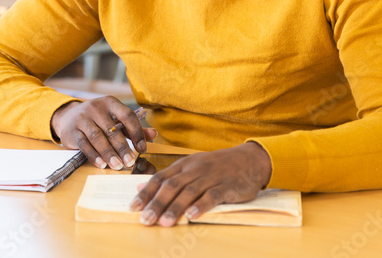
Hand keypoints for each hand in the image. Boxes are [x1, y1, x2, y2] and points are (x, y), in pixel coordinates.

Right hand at [50, 98, 157, 169]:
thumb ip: (133, 127)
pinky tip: (102, 165)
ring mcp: (82, 119)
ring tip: (118, 166)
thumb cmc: (97, 119)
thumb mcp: (114, 119)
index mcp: (110, 103)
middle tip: (130, 162)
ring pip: (98, 137)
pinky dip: (94, 156)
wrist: (67, 117)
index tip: (142, 148)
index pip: (127, 115)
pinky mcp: (72, 131)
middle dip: (123, 147)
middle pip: (112, 129)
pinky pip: (84, 144)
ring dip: (109, 153)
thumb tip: (153, 134)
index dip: (136, 132)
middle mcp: (96, 108)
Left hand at [129, 142, 271, 226]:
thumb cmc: (216, 166)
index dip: (146, 193)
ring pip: (189, 192)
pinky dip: (202, 205)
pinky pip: (212, 196)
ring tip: (164, 222)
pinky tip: (193, 216)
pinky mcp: (227, 186)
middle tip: (145, 220)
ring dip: (175, 208)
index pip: (160, 178)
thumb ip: (168, 177)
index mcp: (183, 165)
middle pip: (172, 186)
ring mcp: (211, 177)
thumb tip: (140, 185)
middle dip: (156, 203)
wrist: (249, 159)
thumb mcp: (190, 167)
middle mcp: (194, 169)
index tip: (133, 207)